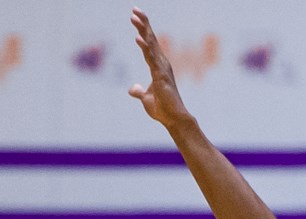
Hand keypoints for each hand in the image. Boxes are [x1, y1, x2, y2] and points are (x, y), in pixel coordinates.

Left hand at [128, 9, 193, 128]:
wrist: (173, 119)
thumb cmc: (163, 109)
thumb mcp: (146, 98)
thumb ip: (140, 91)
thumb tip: (133, 88)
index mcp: (158, 66)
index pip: (149, 44)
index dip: (143, 29)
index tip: (135, 17)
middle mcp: (161, 63)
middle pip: (151, 38)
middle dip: (143, 23)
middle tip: (135, 9)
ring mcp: (162, 68)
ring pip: (151, 44)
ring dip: (142, 30)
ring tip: (134, 17)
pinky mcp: (161, 75)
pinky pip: (151, 58)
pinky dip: (144, 47)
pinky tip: (137, 37)